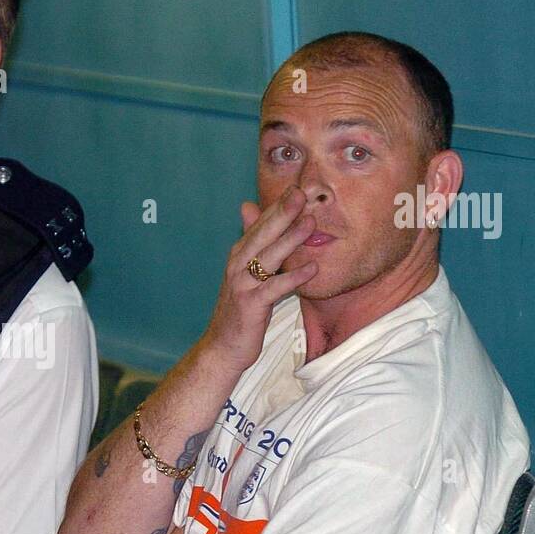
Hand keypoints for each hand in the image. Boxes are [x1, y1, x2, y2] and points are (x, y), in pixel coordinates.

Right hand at [203, 187, 317, 371]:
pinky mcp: (250, 305)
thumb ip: (250, 239)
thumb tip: (247, 206)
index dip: (277, 206)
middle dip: (282, 213)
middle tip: (301, 194)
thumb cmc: (239, 308)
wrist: (222, 346)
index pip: (259, 225)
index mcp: (239, 255)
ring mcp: (242, 285)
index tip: (296, 187)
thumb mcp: (243, 270)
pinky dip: (293, 278)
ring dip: (289, 240)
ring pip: (268, 258)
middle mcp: (237, 265)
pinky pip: (274, 289)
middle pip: (262, 235)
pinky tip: (312, 269)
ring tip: (311, 224)